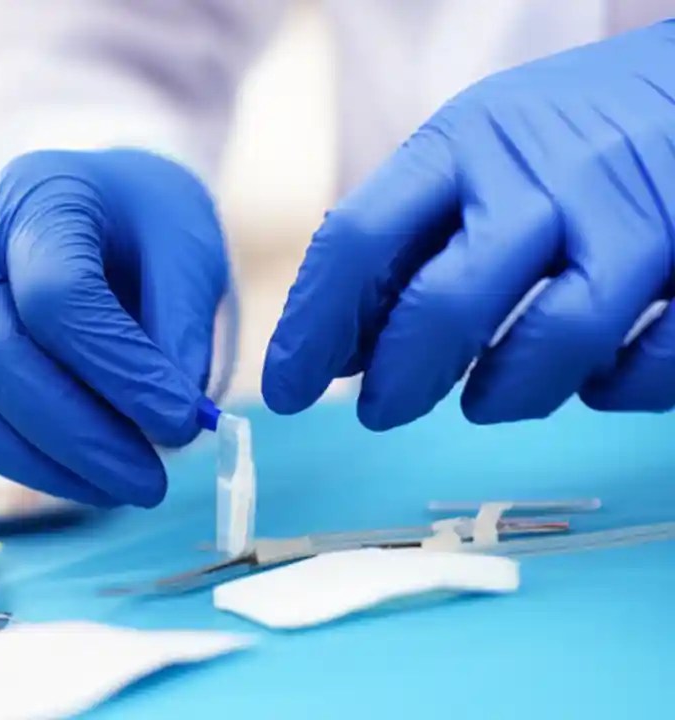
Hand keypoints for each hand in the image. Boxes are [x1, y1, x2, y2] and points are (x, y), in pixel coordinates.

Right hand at [0, 149, 228, 506]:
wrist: (98, 202)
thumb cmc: (147, 222)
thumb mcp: (189, 249)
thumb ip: (182, 327)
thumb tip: (169, 424)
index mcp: (40, 194)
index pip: (56, 295)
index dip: (118, 369)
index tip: (183, 421)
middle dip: (76, 434)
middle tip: (151, 481)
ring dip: (39, 461)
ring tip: (119, 487)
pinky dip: (13, 458)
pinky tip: (78, 476)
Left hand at [264, 21, 674, 429]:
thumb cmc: (566, 134)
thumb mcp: (472, 156)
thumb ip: (404, 242)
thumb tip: (335, 353)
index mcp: (464, 145)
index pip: (357, 241)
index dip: (308, 329)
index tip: (283, 389)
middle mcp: (544, 178)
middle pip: (448, 305)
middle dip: (399, 381)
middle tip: (378, 411)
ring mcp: (633, 219)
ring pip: (554, 346)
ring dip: (504, 395)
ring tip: (483, 400)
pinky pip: (651, 364)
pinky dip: (613, 389)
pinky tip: (590, 379)